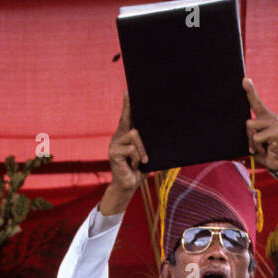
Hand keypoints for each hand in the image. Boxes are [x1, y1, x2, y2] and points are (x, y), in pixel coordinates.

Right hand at [99, 94, 147, 215]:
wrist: (128, 187)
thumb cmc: (138, 171)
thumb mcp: (145, 155)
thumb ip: (147, 145)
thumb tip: (163, 135)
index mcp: (125, 137)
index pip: (126, 117)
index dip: (127, 105)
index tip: (127, 91)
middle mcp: (118, 137)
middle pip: (126, 118)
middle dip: (128, 106)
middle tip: (128, 92)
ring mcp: (115, 144)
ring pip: (134, 135)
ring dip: (142, 149)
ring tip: (143, 160)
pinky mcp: (114, 153)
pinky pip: (132, 149)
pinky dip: (137, 158)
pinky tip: (134, 165)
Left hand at [243, 78, 277, 173]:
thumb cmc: (264, 150)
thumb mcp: (253, 140)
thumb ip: (249, 131)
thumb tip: (249, 123)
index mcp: (263, 116)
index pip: (255, 102)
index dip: (250, 90)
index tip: (245, 79)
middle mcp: (270, 117)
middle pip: (248, 121)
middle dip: (248, 136)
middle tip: (255, 145)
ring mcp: (274, 123)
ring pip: (251, 128)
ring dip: (252, 141)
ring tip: (261, 147)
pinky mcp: (276, 132)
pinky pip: (258, 137)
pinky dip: (258, 146)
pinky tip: (266, 149)